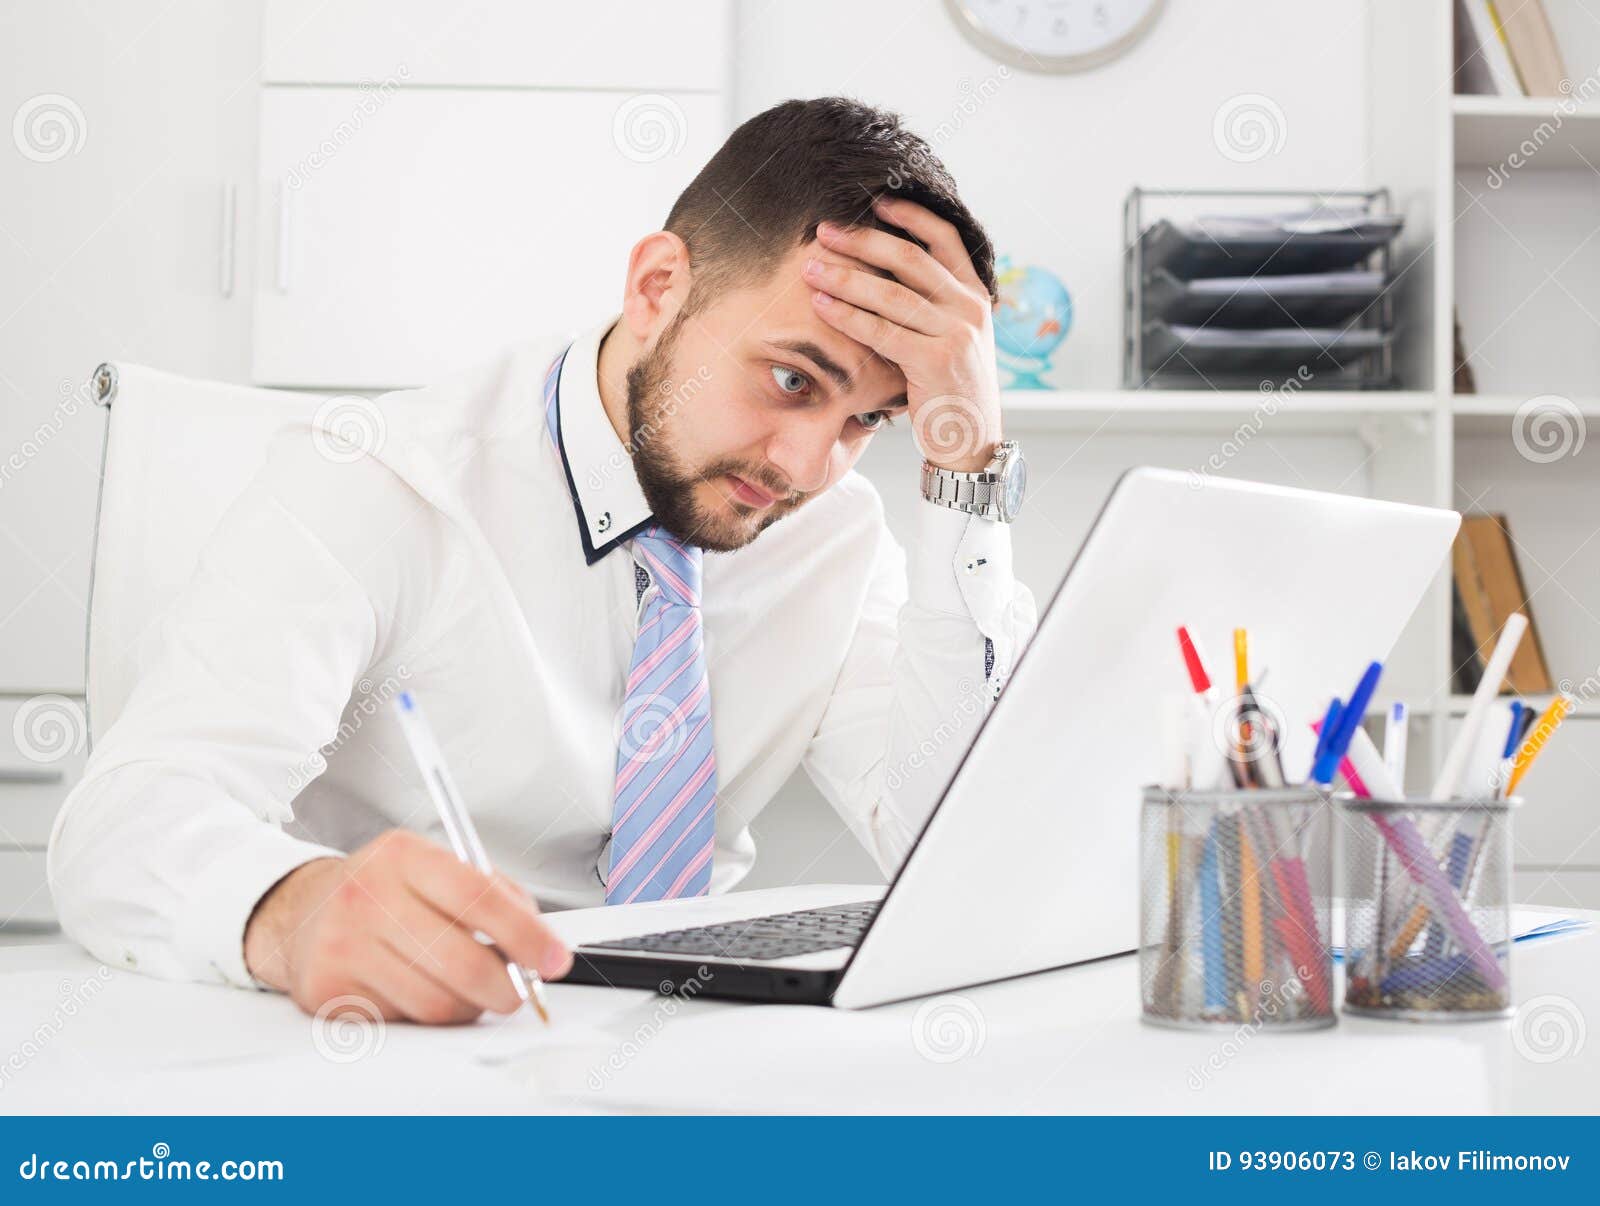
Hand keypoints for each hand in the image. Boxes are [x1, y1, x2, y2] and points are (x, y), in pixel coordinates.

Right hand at [243, 829, 571, 1023]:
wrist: (302, 912)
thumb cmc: (385, 890)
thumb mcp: (436, 867)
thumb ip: (496, 896)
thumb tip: (542, 946)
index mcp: (403, 856)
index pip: (478, 897)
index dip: (526, 934)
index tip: (555, 959)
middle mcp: (367, 897)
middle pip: (461, 962)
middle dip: (506, 986)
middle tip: (520, 990)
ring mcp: (342, 946)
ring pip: (436, 1003)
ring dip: (468, 1005)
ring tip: (466, 986)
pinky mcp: (328, 992)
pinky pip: (404, 1021)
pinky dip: (426, 1015)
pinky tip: (418, 988)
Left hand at [805, 196, 1000, 472]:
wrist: (972, 444)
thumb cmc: (951, 393)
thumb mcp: (953, 341)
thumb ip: (932, 308)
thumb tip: (885, 273)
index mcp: (976, 296)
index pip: (945, 238)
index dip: (910, 216)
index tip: (874, 202)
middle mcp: (971, 308)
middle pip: (910, 259)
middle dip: (863, 240)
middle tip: (824, 230)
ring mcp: (957, 333)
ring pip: (892, 293)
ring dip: (846, 277)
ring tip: (811, 268)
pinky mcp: (937, 361)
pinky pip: (883, 331)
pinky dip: (848, 316)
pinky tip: (821, 306)